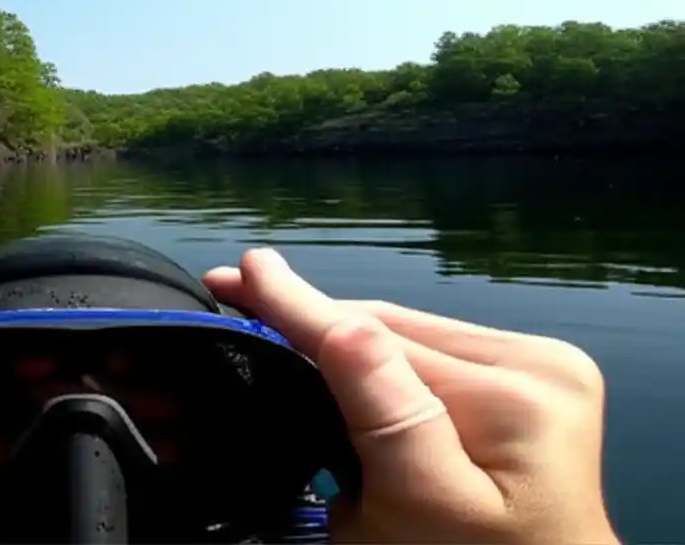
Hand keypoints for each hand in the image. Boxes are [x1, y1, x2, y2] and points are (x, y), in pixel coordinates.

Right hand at [203, 249, 618, 543]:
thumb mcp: (420, 507)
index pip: (378, 337)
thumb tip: (337, 326)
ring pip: (406, 340)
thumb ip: (388, 420)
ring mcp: (541, 371)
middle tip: (236, 288)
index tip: (238, 271)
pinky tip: (338, 357)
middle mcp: (539, 361)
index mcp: (517, 389)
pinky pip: (429, 361)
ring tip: (275, 316)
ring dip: (342, 341)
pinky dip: (379, 365)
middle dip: (314, 320)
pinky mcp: (528, 388)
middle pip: (392, 331)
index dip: (297, 307)